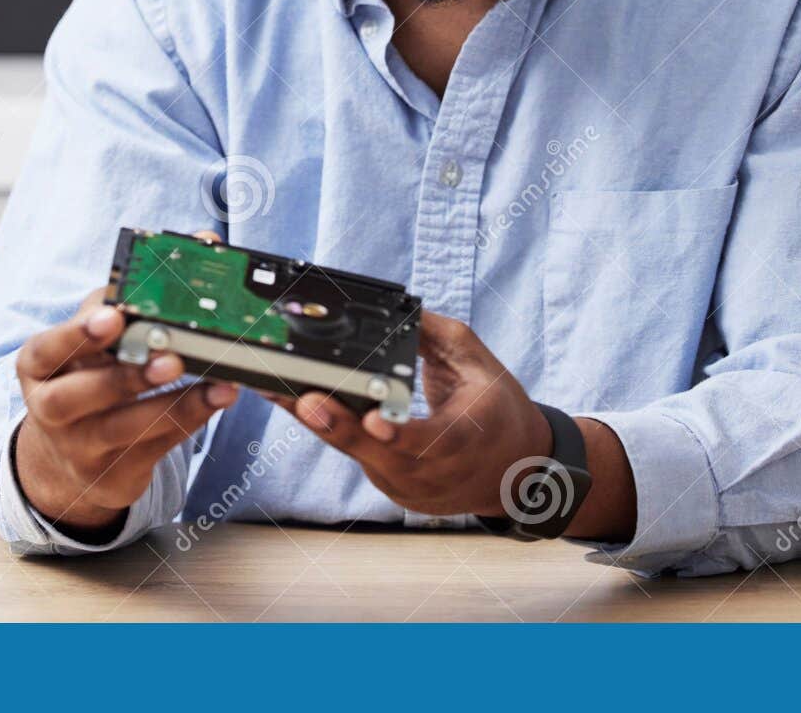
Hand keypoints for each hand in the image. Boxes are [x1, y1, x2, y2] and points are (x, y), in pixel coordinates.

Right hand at [13, 284, 237, 533]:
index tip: (113, 317)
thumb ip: (141, 286)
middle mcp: (51, 410)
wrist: (69, 455)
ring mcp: (81, 447)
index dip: (78, 335)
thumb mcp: (100, 330)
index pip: (48, 349)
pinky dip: (191, 420)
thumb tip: (204, 240)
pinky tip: (218, 398)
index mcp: (40, 365)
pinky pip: (155, 448)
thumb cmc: (90, 372)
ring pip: (123, 428)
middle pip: (79, 396)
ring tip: (218, 381)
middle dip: (127, 375)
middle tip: (170, 357)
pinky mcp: (114, 475)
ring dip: (174, 404)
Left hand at [270, 310, 552, 518]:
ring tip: (284, 392)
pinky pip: (360, 459)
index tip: (373, 419)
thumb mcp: (479, 363)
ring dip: (324, 426)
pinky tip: (302, 406)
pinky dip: (335, 432)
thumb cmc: (499, 411)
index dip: (400, 434)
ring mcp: (414, 488)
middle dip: (340, 427)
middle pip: (383, 455)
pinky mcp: (395, 490)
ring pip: (362, 457)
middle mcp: (438, 471)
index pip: (433, 440)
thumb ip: (436, 336)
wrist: (516, 469)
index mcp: (469, 437)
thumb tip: (396, 310)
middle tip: (306, 400)